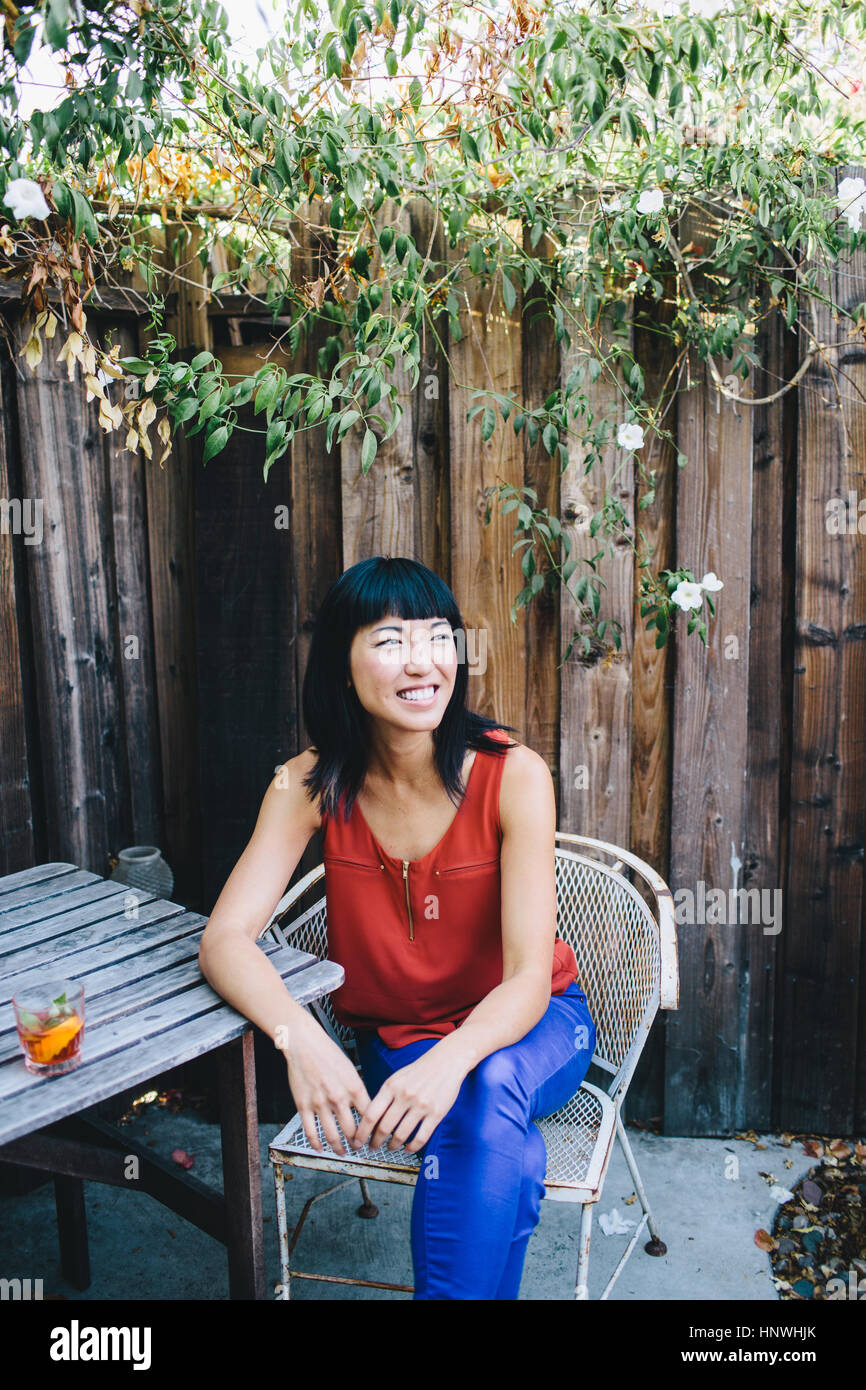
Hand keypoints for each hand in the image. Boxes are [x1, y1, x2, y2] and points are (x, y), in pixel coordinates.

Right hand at [280, 1014, 371, 1155]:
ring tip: (342, 1152)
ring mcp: (320, 1104)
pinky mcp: (303, 1106)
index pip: (369, 1117)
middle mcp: (339, 1098)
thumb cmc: (329, 1054)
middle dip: (357, 1143)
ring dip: (339, 1148)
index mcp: (354, 1088)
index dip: (373, 1130)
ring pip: (332, 1136)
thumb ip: (357, 1091)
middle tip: (358, 1147)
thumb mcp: (351, 1070)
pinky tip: (320, 1148)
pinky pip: (311, 1132)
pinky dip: (316, 1144)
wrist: (305, 1045)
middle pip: (352, 1131)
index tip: (374, 1137)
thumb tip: (365, 1109)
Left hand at [352, 1039, 470, 1153]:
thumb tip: (371, 1119)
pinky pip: (421, 1137)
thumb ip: (384, 1096)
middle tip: (373, 1147)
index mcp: (391, 1086)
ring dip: (393, 1146)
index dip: (362, 1132)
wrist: (445, 1062)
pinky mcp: (436, 1114)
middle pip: (384, 1128)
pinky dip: (412, 1147)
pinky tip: (407, 1149)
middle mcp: (405, 1096)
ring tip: (390, 1148)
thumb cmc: (418, 1071)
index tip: (357, 1141)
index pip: (371, 1114)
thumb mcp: (396, 1078)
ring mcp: (421, 1105)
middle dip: (375, 1142)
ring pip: (401, 1135)